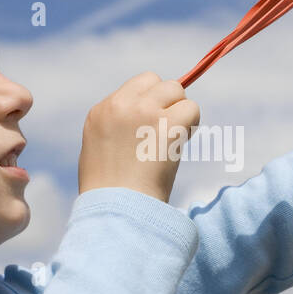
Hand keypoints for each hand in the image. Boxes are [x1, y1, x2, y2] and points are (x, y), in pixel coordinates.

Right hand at [78, 72, 199, 202]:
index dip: (150, 102)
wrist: (117, 210)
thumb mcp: (100, 151)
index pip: (136, 86)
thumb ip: (118, 128)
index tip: (151, 125)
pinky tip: (180, 146)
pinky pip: (192, 109)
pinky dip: (192, 126)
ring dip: (180, 113)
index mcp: (100, 112)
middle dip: (166, 102)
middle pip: (157, 82)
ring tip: (172, 141)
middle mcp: (121, 105)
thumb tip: (145, 123)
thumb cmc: (109, 194)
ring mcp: (144, 112)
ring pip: (176, 91)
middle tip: (166, 133)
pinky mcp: (168, 125)